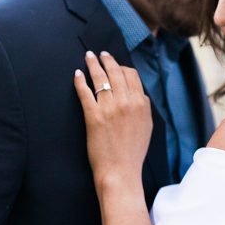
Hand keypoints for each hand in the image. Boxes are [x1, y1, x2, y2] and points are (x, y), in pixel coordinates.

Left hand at [74, 51, 152, 194]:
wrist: (120, 171)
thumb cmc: (133, 152)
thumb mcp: (146, 126)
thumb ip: (143, 108)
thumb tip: (139, 94)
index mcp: (141, 104)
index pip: (131, 76)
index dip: (122, 67)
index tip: (115, 63)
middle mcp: (126, 102)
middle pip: (116, 73)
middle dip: (107, 60)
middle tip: (100, 54)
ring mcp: (109, 108)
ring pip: (100, 78)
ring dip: (93, 64)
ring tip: (89, 57)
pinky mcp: (93, 116)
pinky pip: (85, 92)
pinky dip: (80, 81)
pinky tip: (77, 74)